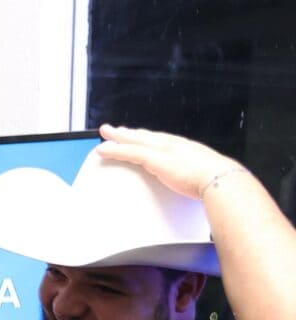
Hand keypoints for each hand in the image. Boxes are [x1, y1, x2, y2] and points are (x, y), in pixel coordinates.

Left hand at [96, 124, 246, 201]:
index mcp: (185, 148)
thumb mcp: (206, 175)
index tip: (138, 134)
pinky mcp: (156, 159)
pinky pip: (129, 152)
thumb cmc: (218, 180)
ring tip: (105, 133)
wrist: (221, 178)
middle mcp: (173, 144)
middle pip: (145, 136)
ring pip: (134, 140)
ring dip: (118, 136)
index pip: (161, 139)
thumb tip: (198, 184)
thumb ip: (197, 176)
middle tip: (115, 129)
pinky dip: (115, 150)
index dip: (147, 137)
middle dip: (129, 132)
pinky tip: (103, 150)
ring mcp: (163, 150)